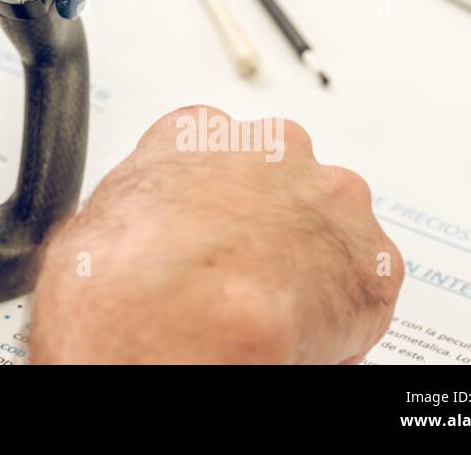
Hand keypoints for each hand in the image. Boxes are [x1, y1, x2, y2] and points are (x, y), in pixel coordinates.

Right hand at [30, 106, 402, 363]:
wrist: (166, 318)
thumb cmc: (120, 273)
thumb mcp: (99, 215)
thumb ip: (143, 203)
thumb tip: (141, 233)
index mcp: (199, 130)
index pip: (219, 148)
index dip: (217, 198)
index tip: (210, 231)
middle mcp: (271, 147)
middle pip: (284, 178)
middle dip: (272, 223)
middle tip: (242, 275)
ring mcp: (327, 198)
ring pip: (331, 229)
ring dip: (312, 265)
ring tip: (271, 313)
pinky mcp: (371, 261)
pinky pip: (363, 291)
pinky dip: (341, 319)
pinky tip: (299, 339)